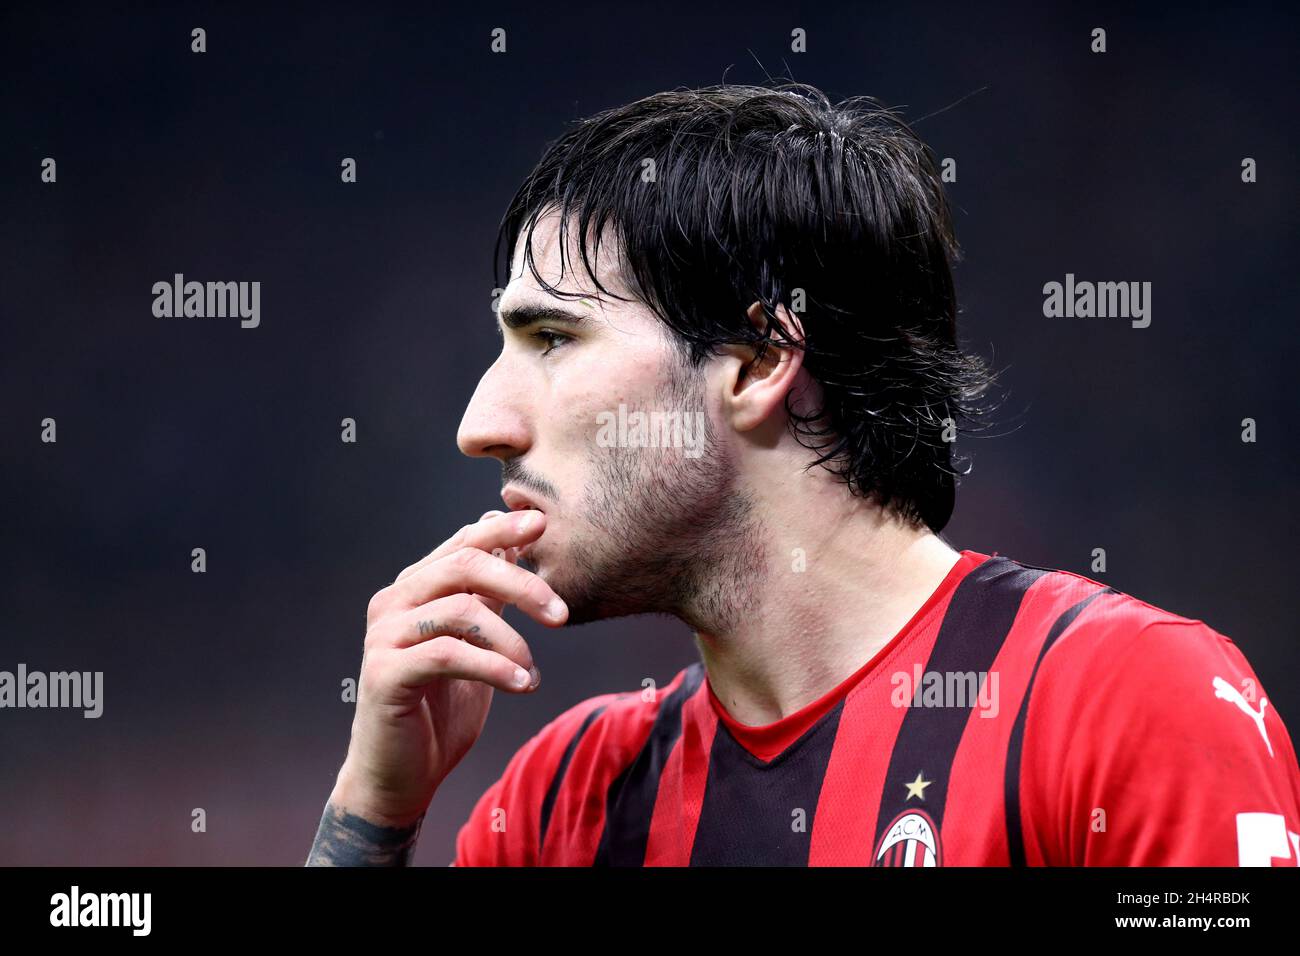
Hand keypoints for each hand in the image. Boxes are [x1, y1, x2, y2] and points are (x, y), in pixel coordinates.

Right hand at [332, 508, 566, 826]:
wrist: (401, 775)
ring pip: (460, 610)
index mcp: (415, 588)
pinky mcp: (385, 672)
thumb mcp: (476, 644)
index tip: (542, 525)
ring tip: (532, 671)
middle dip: (521, 583)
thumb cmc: (440, 709)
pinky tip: (522, 685)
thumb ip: (488, 599)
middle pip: (464, 566)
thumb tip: (512, 544)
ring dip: (510, 640)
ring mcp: (385, 636)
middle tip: (560, 614)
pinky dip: (494, 667)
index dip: (503, 530)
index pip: (462, 545)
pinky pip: (449, 654)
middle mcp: (394, 602)